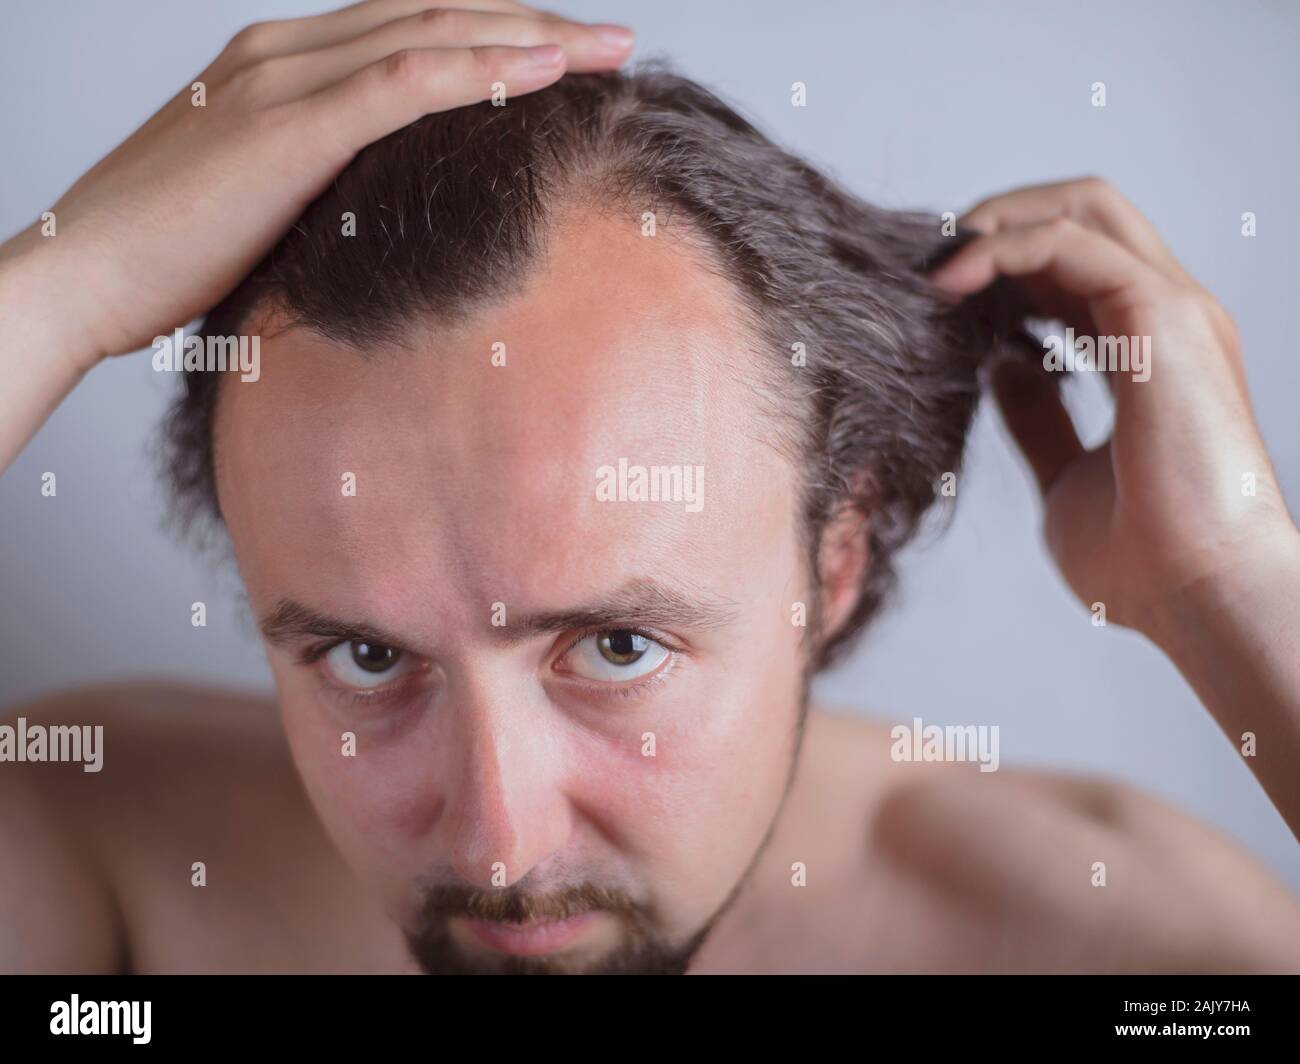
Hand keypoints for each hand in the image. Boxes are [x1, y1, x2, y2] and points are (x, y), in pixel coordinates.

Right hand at [0, 0, 633, 372]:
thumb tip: (383, 215)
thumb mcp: (258, 202)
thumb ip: (321, 185)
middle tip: (610, 40)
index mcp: (279, 65)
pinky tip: (538, 77)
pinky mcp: (287, 128)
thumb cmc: (163, 254)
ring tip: (602, 51)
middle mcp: (284, 51)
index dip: (493, 31)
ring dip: (527, 39)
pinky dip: (476, 73)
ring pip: (430, 34)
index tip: (561, 53)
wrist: (80, 273)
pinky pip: (402, 85)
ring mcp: (283, 80)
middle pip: (434, 13)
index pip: (409, 26)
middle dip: (532, 23)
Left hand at [929, 177, 1296, 637]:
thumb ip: (1037, 418)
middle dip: (1003, 218)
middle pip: (1087, 213)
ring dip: (997, 222)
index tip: (939, 293)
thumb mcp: (1065, 476)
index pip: (1078, 267)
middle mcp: (1168, 316)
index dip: (1006, 264)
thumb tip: (999, 369)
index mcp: (1151, 351)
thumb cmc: (1146, 559)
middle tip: (932, 256)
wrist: (1200, 594)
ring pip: (1082, 208)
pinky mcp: (1161, 314)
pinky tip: (952, 280)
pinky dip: (1003, 247)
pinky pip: (1069, 243)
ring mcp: (1172, 308)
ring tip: (933, 259)